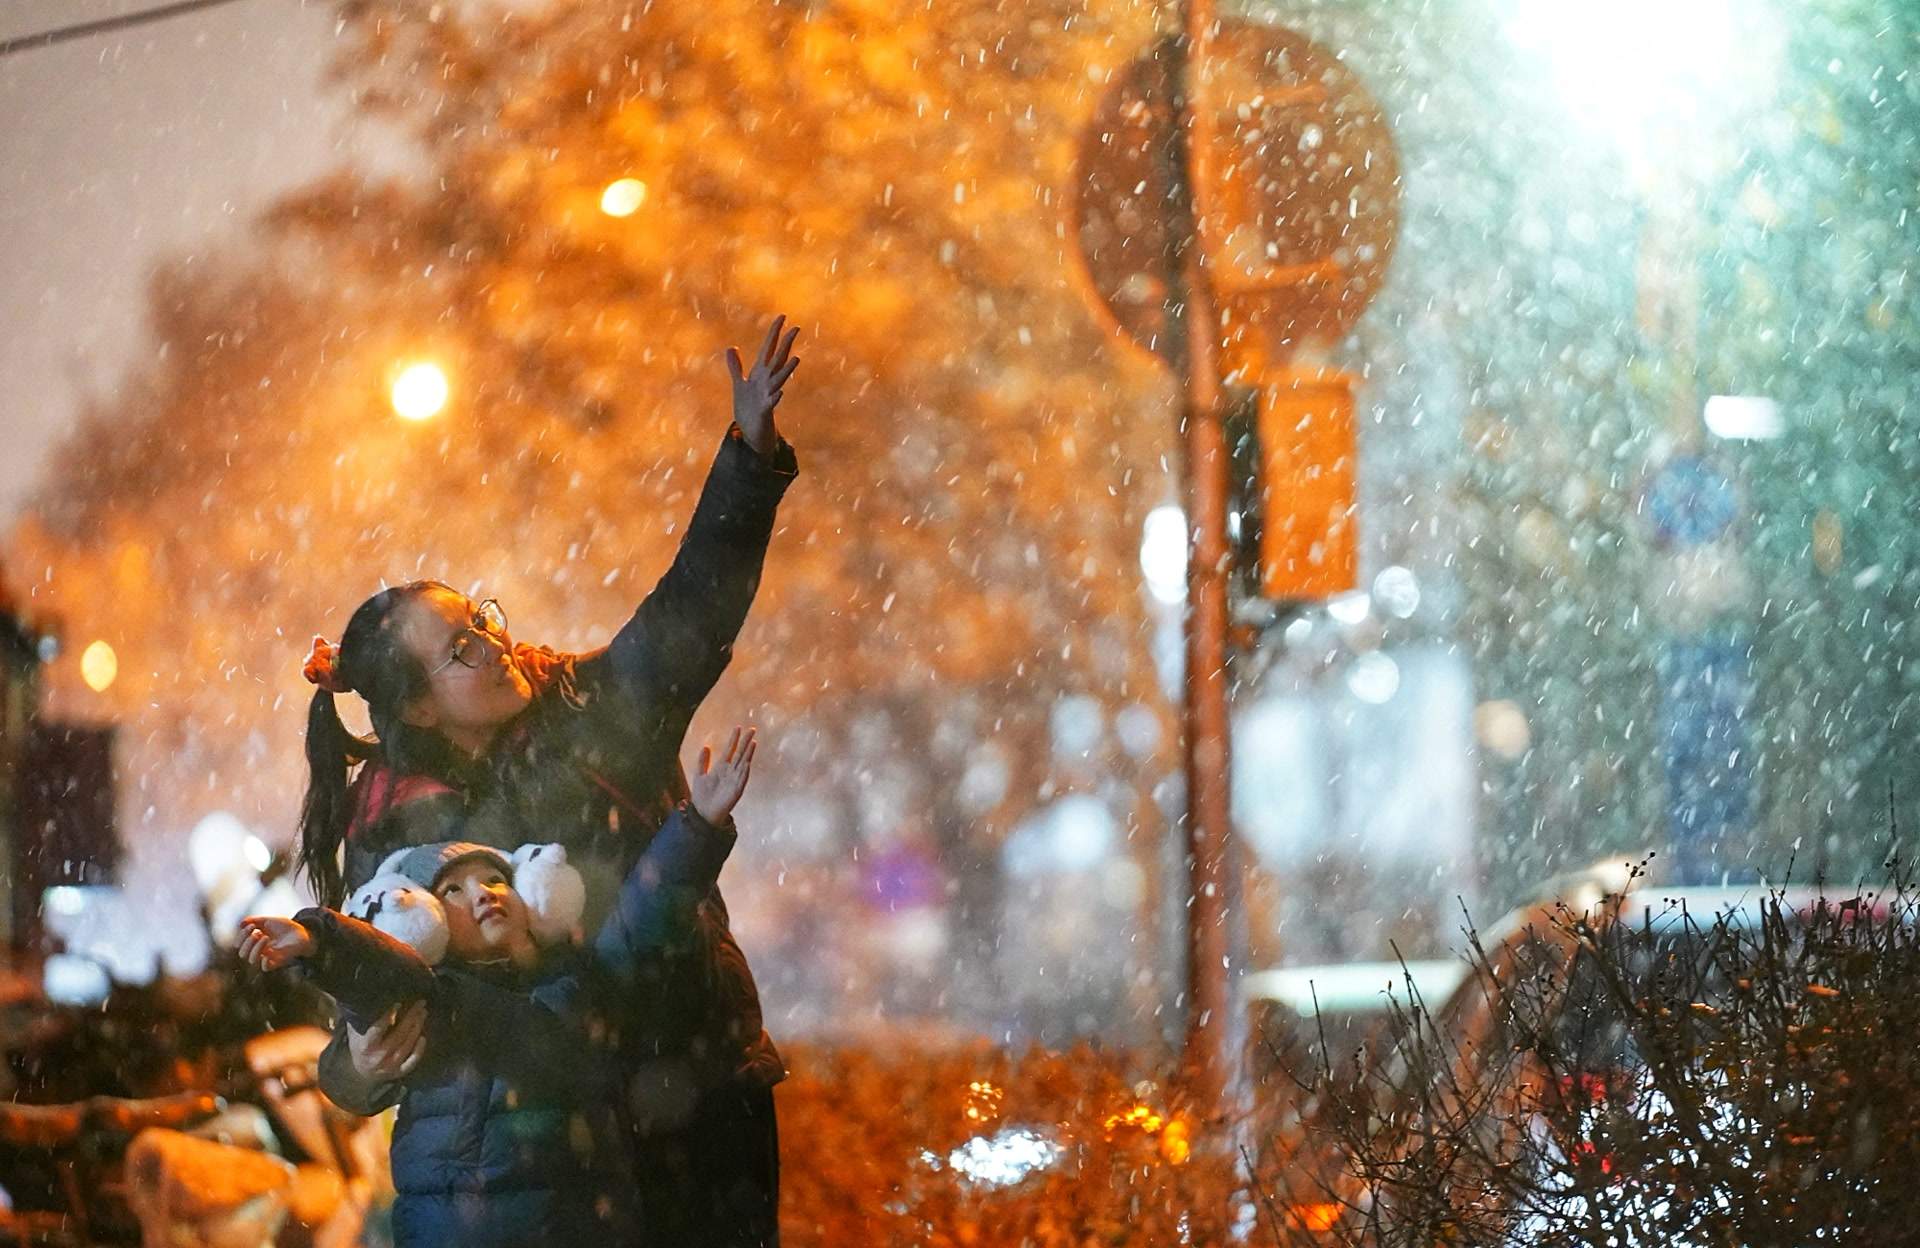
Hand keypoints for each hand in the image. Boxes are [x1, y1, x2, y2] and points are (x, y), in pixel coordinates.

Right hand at [238, 916, 313, 970]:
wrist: (302, 932)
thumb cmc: (285, 927)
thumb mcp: (268, 920)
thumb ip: (254, 920)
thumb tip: (240, 924)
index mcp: (254, 943)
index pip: (239, 944)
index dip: (241, 935)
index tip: (251, 925)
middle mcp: (259, 951)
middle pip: (242, 953)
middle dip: (246, 941)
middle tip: (257, 932)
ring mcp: (268, 957)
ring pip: (252, 960)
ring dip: (255, 947)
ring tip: (265, 937)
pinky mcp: (278, 961)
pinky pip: (265, 968)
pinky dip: (263, 961)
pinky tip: (268, 951)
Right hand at [347, 1001, 428, 1082]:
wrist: (362, 1071)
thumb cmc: (360, 1044)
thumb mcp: (356, 1031)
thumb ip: (363, 1017)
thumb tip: (371, 996)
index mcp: (365, 1046)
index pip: (377, 1030)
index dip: (388, 1017)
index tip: (398, 1003)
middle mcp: (377, 1058)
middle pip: (397, 1035)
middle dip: (411, 1017)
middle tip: (420, 1003)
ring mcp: (388, 1067)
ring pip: (406, 1046)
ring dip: (417, 1028)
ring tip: (423, 1013)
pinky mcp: (397, 1073)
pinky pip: (411, 1062)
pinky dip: (418, 1051)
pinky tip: (423, 1037)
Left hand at [689, 726, 755, 824]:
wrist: (703, 813)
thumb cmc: (702, 796)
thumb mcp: (699, 775)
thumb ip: (702, 762)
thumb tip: (706, 746)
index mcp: (721, 767)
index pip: (730, 750)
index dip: (734, 739)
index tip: (738, 728)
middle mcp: (730, 772)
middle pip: (740, 753)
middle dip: (745, 742)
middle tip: (752, 729)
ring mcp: (734, 780)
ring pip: (743, 763)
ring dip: (748, 753)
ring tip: (753, 742)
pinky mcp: (736, 790)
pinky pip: (742, 779)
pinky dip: (744, 771)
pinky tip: (747, 763)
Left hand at [726, 315, 800, 454]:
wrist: (751, 432)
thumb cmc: (747, 408)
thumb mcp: (739, 384)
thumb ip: (735, 366)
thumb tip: (730, 348)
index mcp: (761, 373)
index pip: (768, 349)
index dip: (774, 333)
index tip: (781, 317)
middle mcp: (767, 381)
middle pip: (778, 359)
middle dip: (786, 344)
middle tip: (796, 328)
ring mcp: (767, 395)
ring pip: (779, 380)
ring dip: (787, 370)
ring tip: (796, 358)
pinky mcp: (764, 410)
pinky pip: (771, 403)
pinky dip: (775, 397)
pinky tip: (780, 392)